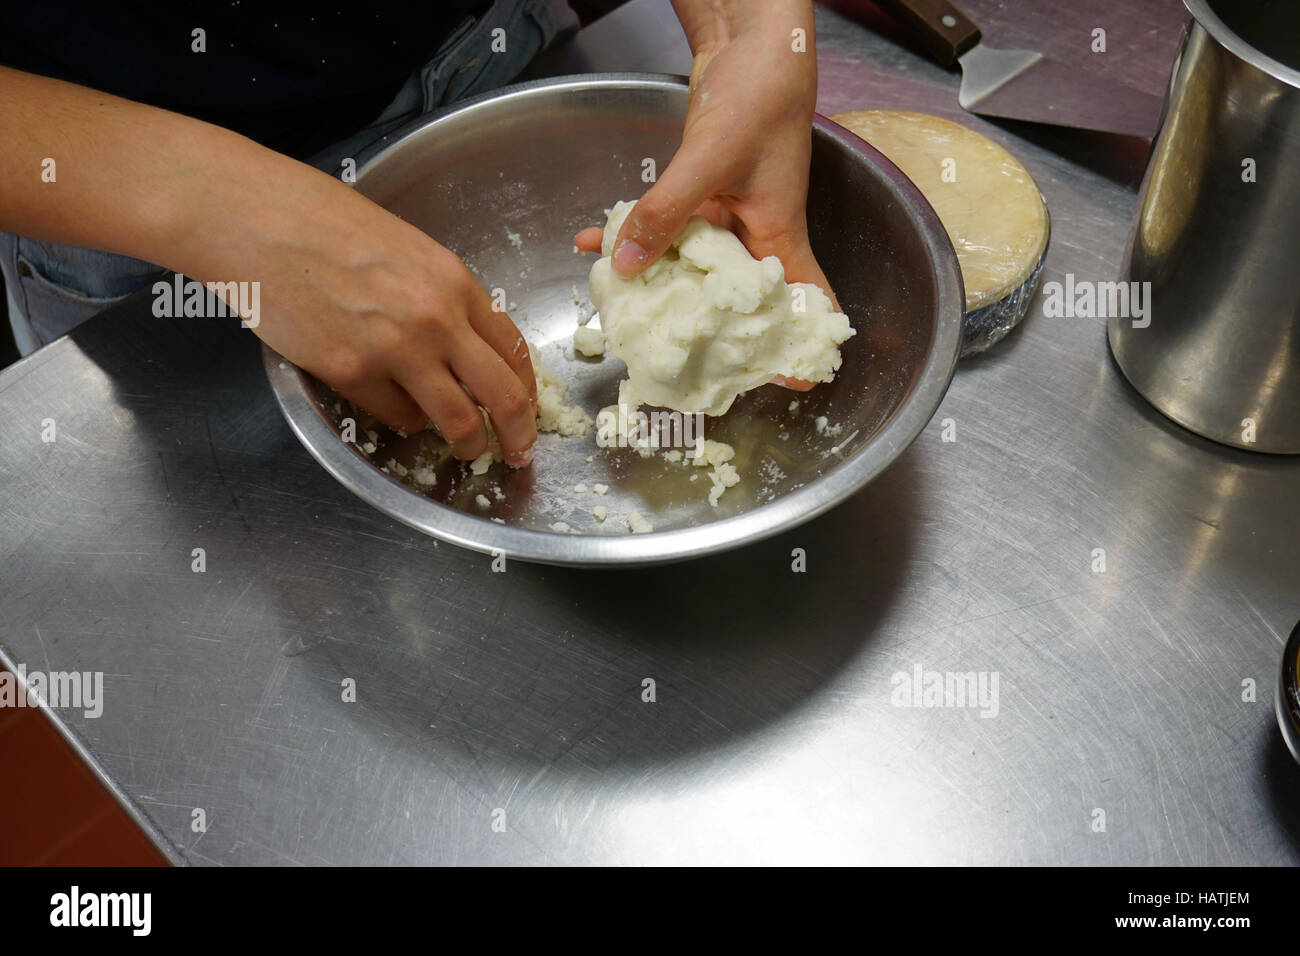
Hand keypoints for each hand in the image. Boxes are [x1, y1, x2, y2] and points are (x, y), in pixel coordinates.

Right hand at [193, 163, 539, 465]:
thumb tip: (465, 343)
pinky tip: (397, 409)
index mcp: (454, 281)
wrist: (256, 220)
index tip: (526, 410)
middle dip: (517, 434)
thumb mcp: (405, 247)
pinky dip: (404, 421)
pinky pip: (396, 416)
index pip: (514, 350)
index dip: (526, 390)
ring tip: (465, 450)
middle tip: (516, 452)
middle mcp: (436, 318)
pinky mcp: (351, 372)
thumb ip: (441, 294)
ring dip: (467, 443)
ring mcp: (395, 349)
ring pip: (456, 420)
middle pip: (502, 396)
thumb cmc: (321, 222)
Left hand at [575, 0, 833, 391]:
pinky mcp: (703, 194)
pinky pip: (665, 227)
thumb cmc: (759, 97)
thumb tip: (626, 264)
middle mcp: (758, 236)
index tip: (778, 385)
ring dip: (657, 286)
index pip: (807, 304)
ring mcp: (729, 216)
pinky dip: (632, 235)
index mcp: (782, 237)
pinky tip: (595, 242)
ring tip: (619, 312)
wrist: (750, 43)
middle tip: (668, 361)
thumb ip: (666, 212)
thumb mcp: (711, 159)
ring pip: (693, 268)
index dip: (795, 349)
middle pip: (739, 300)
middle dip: (708, 333)